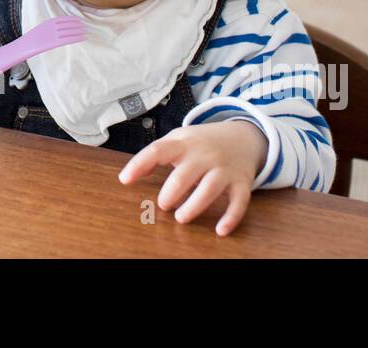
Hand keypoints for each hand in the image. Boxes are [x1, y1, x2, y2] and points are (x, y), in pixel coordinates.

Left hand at [118, 121, 268, 235]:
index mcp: (184, 144)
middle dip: (171, 193)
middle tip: (163, 205)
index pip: (158, 151)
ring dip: (193, 206)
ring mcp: (224, 169)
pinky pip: (239, 202)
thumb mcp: (179, 139)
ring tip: (181, 217)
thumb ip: (156, 154)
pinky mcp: (241, 183)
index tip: (124, 179)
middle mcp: (204, 155)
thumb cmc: (202, 143)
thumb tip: (128, 176)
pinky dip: (231, 217)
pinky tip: (220, 230)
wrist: (243, 137)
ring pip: (210, 189)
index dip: (139, 164)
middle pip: (184, 175)